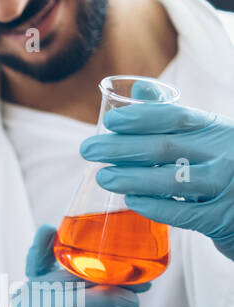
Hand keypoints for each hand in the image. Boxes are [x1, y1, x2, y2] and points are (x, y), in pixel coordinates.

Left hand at [82, 103, 233, 262]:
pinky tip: (130, 201)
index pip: (177, 118)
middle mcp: (226, 153)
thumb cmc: (224, 164)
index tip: (110, 122)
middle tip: (88, 149)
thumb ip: (173, 116)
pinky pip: (182, 213)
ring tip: (102, 176)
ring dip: (132, 178)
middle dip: (122, 148)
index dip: (141, 118)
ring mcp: (226, 185)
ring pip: (171, 180)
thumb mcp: (207, 136)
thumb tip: (139, 88)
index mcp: (218, 129)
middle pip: (166, 147)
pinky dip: (153, 207)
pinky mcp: (221, 218)